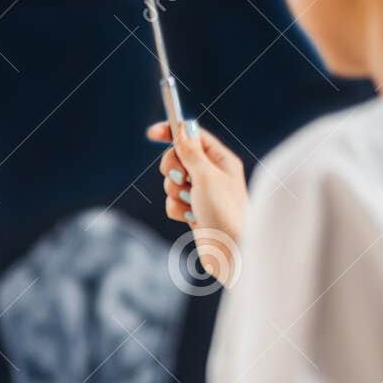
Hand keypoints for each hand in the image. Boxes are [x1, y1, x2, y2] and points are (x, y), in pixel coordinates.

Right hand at [147, 118, 247, 285]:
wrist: (230, 252)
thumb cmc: (225, 212)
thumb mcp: (207, 177)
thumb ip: (191, 153)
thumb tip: (182, 130)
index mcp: (221, 160)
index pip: (193, 136)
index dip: (173, 132)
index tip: (152, 133)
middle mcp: (212, 174)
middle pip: (178, 158)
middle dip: (173, 169)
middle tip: (183, 179)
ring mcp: (201, 194)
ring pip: (172, 182)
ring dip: (176, 193)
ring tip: (193, 204)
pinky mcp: (193, 212)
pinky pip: (173, 203)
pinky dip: (178, 210)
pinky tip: (192, 219)